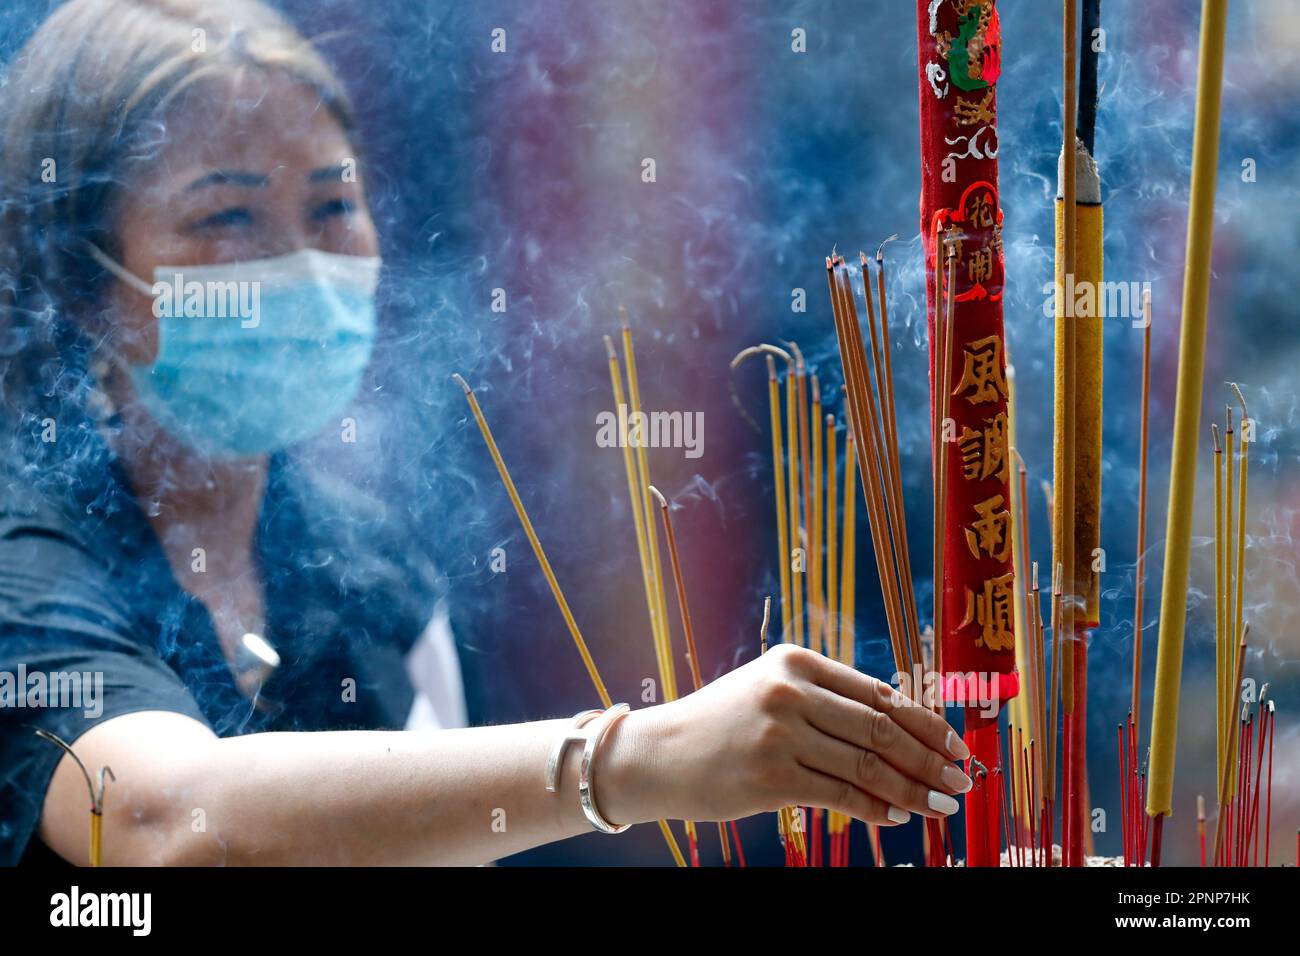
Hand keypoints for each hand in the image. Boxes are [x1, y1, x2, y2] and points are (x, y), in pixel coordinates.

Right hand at [599, 643, 971, 827]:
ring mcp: (779, 733)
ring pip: (866, 764)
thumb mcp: (771, 690)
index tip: (954, 745)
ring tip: (940, 805)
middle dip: (929, 759)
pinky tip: (897, 818)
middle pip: (880, 728)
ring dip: (911, 789)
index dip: (925, 722)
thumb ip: (829, 701)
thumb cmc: (723, 723)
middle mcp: (790, 691)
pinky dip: (875, 808)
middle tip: (960, 780)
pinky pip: (840, 794)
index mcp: (796, 661)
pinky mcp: (770, 776)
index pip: (878, 692)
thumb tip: (902, 730)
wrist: (660, 753)